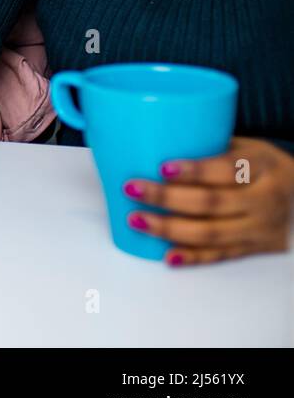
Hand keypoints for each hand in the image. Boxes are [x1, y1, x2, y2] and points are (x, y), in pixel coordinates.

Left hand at [124, 137, 293, 265]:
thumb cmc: (260, 164)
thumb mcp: (246, 147)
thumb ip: (210, 146)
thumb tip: (154, 140)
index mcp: (263, 167)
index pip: (228, 169)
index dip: (195, 170)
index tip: (163, 168)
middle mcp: (265, 199)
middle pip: (212, 203)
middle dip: (167, 198)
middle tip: (132, 189)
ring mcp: (262, 228)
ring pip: (212, 233)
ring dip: (170, 229)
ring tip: (136, 220)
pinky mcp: (257, 248)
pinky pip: (221, 255)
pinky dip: (192, 257)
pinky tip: (167, 255)